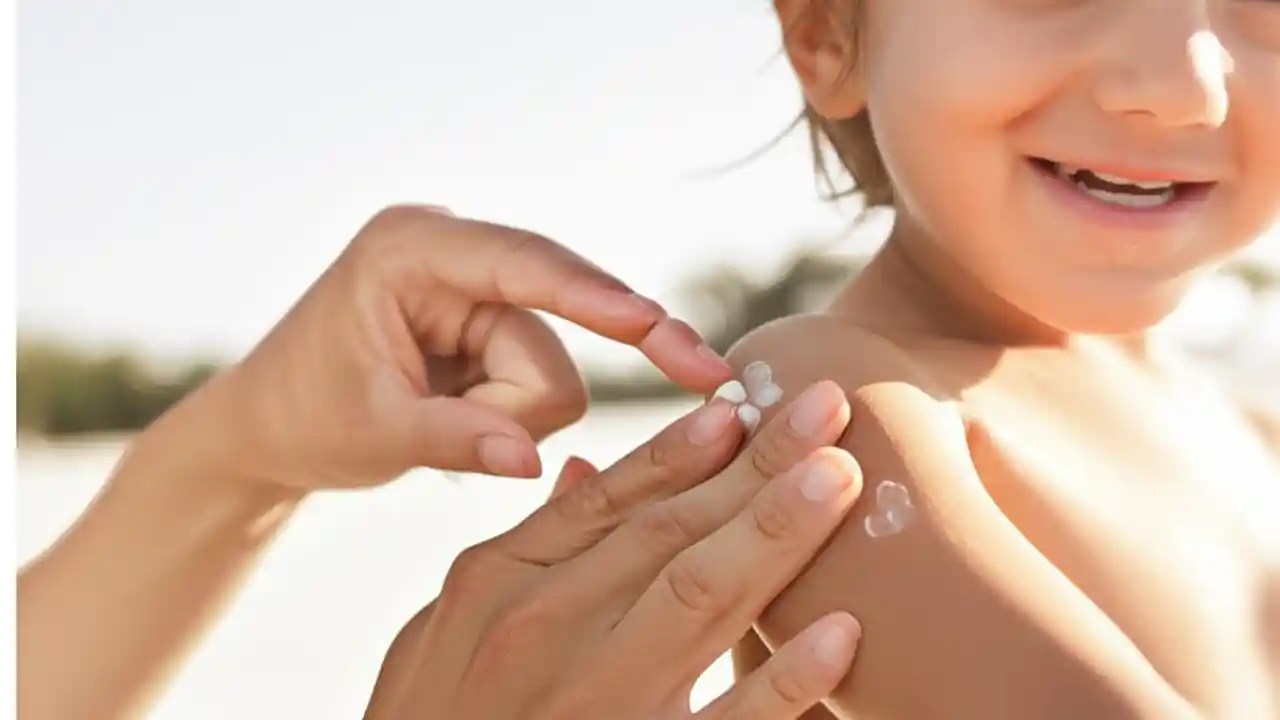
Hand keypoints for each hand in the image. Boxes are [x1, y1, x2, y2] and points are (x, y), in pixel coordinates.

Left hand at [166, 204, 731, 490]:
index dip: (593, 297)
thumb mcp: (372, 433)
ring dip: (507, 416)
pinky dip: (509, 414)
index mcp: (410, 250)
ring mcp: (475, 287)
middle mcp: (452, 255)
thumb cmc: (304, 419)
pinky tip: (457, 415)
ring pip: (552, 366)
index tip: (654, 323)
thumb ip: (455, 439)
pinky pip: (539, 378)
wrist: (270, 429)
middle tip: (572, 418)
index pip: (522, 265)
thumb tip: (531, 461)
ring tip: (434, 426)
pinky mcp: (490, 322)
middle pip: (552, 329)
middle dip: (522, 401)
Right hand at [364, 381, 864, 719]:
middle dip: (755, 466)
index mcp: (497, 579)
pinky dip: (783, 678)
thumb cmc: (433, 716)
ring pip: (701, 594)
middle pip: (670, 528)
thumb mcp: (446, 624)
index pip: (606, 498)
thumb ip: (524, 547)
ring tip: (840, 477)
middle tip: (827, 410)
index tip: (743, 405)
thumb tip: (580, 469)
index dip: (681, 448)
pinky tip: (841, 632)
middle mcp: (544, 627)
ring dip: (777, 531)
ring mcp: (593, 699)